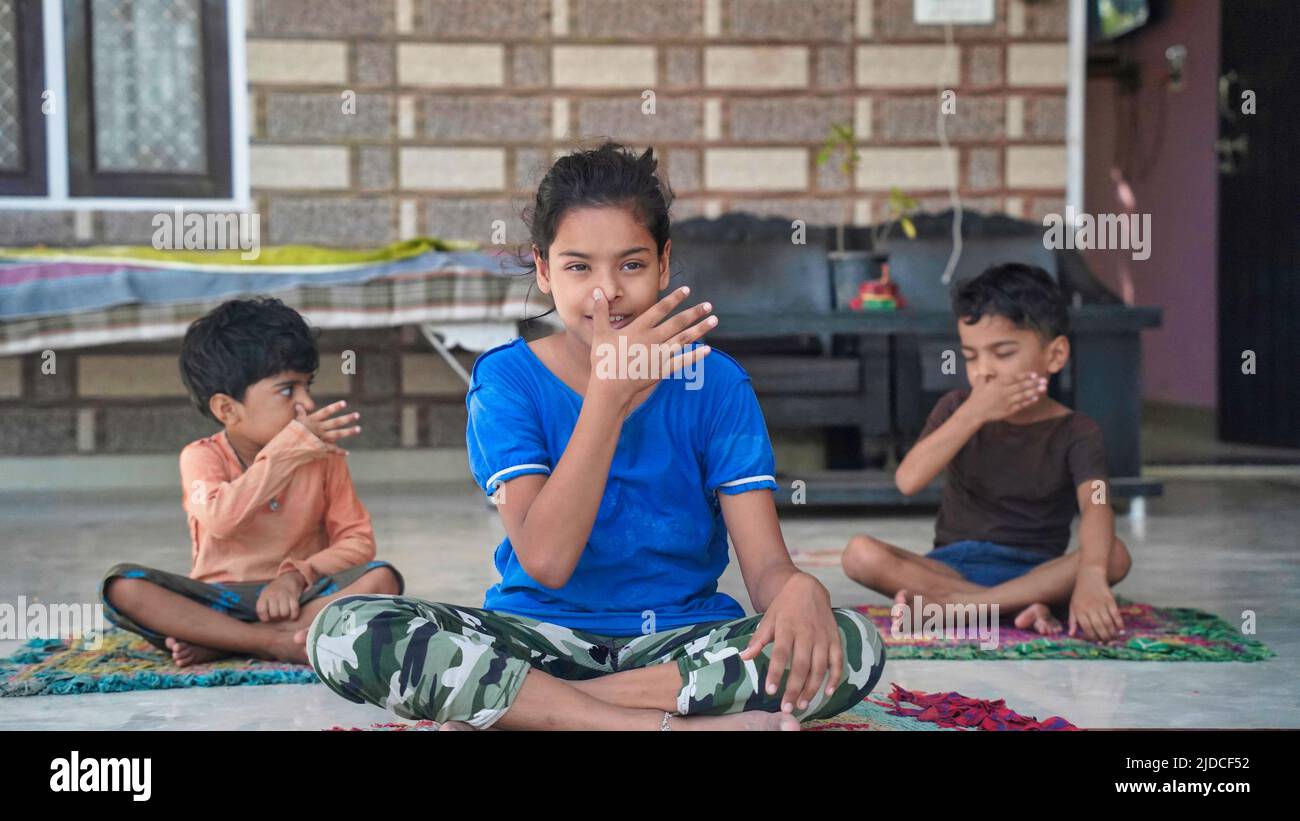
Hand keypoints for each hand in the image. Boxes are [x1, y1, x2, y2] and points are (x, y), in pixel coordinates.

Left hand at [256, 572, 305, 621]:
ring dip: (285, 617)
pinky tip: (292, 615)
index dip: (264, 618)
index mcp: (264, 595)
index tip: (268, 618)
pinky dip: (294, 615)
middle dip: (277, 618)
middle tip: (278, 615)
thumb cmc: (275, 591)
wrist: (288, 579)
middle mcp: (273, 594)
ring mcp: (284, 594)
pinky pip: (294, 609)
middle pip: (274, 614)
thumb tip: (265, 620)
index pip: (261, 610)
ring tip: (285, 614)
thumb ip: (263, 606)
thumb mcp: (265, 595)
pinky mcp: (294, 595)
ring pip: (284, 613)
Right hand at [293, 400, 359, 452]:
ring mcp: (320, 438)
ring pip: (336, 434)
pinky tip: (347, 452)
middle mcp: (318, 429)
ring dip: (348, 432)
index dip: (335, 407)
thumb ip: (300, 413)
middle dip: (346, 418)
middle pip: (335, 422)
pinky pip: (331, 450)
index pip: (325, 412)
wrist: (287, 448)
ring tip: (359, 428)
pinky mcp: (320, 448)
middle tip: (357, 415)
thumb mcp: (295, 422)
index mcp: (313, 421)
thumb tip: (298, 405)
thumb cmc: (290, 433)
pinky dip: (339, 452)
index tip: (345, 403)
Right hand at [587, 285, 715, 407]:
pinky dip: (695, 355)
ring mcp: (659, 355)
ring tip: (714, 320)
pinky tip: (708, 349)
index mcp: (638, 328)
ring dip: (700, 329)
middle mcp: (652, 339)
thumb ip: (601, 312)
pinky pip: (682, 361)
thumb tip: (597, 291)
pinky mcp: (662, 370)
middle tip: (708, 305)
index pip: (660, 309)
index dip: (674, 298)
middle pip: (677, 322)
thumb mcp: (599, 334)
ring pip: (684, 339)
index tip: (687, 290)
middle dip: (694, 312)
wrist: (609, 388)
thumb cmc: (603, 360)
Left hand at [738, 573, 842, 712]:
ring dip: (812, 688)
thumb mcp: (768, 619)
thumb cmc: (784, 607)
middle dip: (794, 688)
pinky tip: (828, 692)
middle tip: (787, 707)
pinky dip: (835, 678)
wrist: (807, 588)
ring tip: (803, 704)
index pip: (780, 653)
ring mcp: (823, 637)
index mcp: (787, 627)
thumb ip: (758, 639)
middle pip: (801, 665)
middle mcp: (807, 633)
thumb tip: (744, 657)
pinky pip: (838, 661)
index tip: (769, 691)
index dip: (775, 673)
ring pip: (820, 667)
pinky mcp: (835, 639)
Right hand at [963, 371, 1046, 423]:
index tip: (1034, 374)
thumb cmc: (976, 397)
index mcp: (998, 383)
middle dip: (1034, 383)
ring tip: (1043, 388)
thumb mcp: (978, 383)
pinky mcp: (1008, 410)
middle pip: (1022, 386)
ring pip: (1023, 395)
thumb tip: (985, 372)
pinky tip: (1035, 398)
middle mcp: (1004, 391)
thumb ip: (984, 376)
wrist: (974, 412)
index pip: (1014, 378)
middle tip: (1044, 380)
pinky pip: (1021, 405)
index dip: (1025, 376)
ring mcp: (1007, 401)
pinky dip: (1028, 402)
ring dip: (1034, 391)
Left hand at [1068, 567, 1124, 640]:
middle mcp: (1090, 608)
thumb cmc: (1080, 594)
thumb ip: (1072, 621)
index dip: (1092, 637)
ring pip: (1108, 622)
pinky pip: (1116, 614)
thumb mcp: (1073, 606)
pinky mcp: (1110, 600)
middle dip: (1104, 637)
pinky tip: (1121, 629)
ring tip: (1114, 637)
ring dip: (1112, 632)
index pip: (1087, 628)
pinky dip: (1119, 623)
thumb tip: (1071, 635)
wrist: (1090, 576)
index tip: (1096, 641)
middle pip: (1099, 627)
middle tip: (1107, 642)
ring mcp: (1100, 604)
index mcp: (1079, 610)